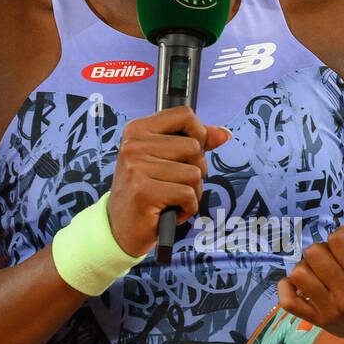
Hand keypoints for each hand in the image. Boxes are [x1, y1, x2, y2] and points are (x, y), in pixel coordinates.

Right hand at [107, 106, 230, 256]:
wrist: (120, 229)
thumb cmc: (146, 192)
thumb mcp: (166, 161)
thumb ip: (194, 142)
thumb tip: (223, 133)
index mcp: (137, 130)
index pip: (184, 115)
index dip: (199, 134)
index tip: (191, 153)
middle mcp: (133, 145)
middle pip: (194, 147)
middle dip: (196, 170)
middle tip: (176, 184)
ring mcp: (136, 167)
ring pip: (194, 173)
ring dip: (193, 193)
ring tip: (173, 200)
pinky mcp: (143, 191)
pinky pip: (188, 194)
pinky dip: (188, 208)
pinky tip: (172, 212)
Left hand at [276, 209, 343, 343]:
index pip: (337, 242)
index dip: (342, 234)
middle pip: (314, 255)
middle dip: (325, 248)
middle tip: (338, 254)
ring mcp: (330, 311)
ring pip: (299, 274)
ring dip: (308, 265)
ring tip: (324, 268)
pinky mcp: (320, 322)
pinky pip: (288, 302)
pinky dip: (288, 288)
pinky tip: (304, 281)